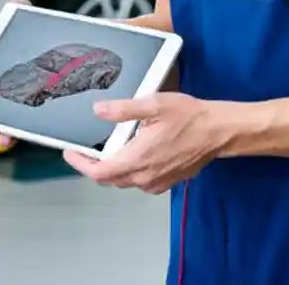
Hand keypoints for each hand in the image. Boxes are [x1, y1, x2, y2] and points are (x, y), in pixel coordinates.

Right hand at [0, 0, 30, 146]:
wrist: (62, 46)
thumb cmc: (38, 36)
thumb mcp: (26, 23)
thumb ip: (19, 12)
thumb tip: (17, 2)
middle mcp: (2, 93)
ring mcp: (18, 105)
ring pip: (3, 125)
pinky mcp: (37, 114)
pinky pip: (24, 129)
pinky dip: (17, 135)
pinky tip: (15, 137)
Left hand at [63, 92, 230, 194]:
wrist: (219, 132)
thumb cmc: (189, 117)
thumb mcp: (153, 105)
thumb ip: (122, 109)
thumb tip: (98, 110)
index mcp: (137, 159)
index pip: (99, 173)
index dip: (80, 164)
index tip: (70, 153)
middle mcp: (145, 176)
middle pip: (109, 179)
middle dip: (94, 166)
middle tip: (85, 149)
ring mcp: (157, 182)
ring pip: (124, 181)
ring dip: (113, 168)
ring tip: (107, 148)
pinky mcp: (167, 182)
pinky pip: (140, 181)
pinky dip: (130, 170)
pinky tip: (133, 153)